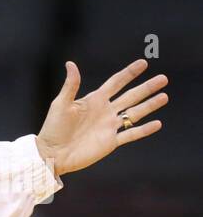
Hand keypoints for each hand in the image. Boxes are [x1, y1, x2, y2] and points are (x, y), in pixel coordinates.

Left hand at [35, 59, 167, 176]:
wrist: (52, 154)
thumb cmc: (53, 129)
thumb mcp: (61, 104)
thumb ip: (71, 85)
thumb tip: (70, 64)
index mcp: (94, 100)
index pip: (116, 83)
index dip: (129, 73)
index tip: (143, 63)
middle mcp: (105, 111)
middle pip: (130, 96)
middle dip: (146, 88)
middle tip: (163, 78)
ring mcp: (109, 127)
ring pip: (134, 113)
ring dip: (150, 105)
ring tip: (164, 96)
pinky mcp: (110, 142)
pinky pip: (131, 134)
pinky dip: (144, 130)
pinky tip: (157, 123)